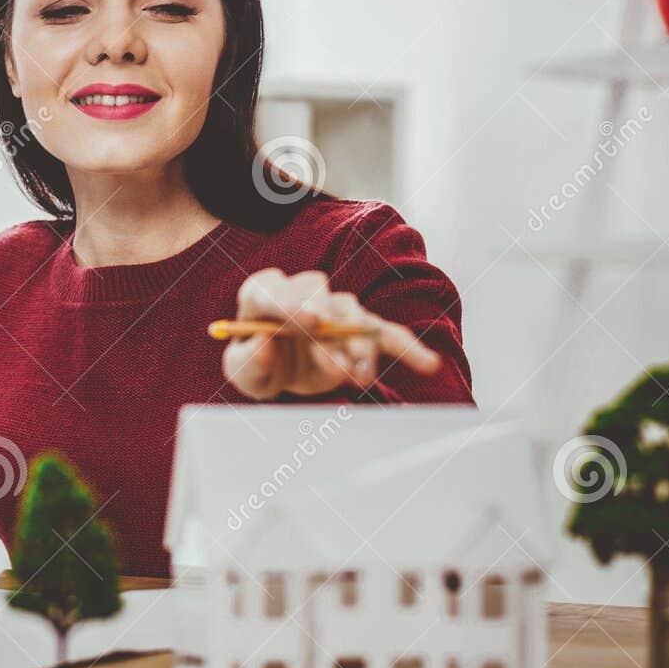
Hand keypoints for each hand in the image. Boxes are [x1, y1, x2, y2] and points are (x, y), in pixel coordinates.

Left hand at [222, 268, 441, 400]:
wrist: (277, 364)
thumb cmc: (255, 361)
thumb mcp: (240, 369)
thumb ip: (247, 360)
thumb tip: (265, 344)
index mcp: (262, 293)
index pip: (274, 291)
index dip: (293, 304)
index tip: (312, 320)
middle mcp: (301, 291)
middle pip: (319, 301)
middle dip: (331, 333)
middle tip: (336, 364)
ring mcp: (334, 306)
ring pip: (352, 318)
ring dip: (360, 347)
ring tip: (360, 376)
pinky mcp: (359, 327)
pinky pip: (386, 333)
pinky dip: (407, 348)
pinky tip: (428, 364)